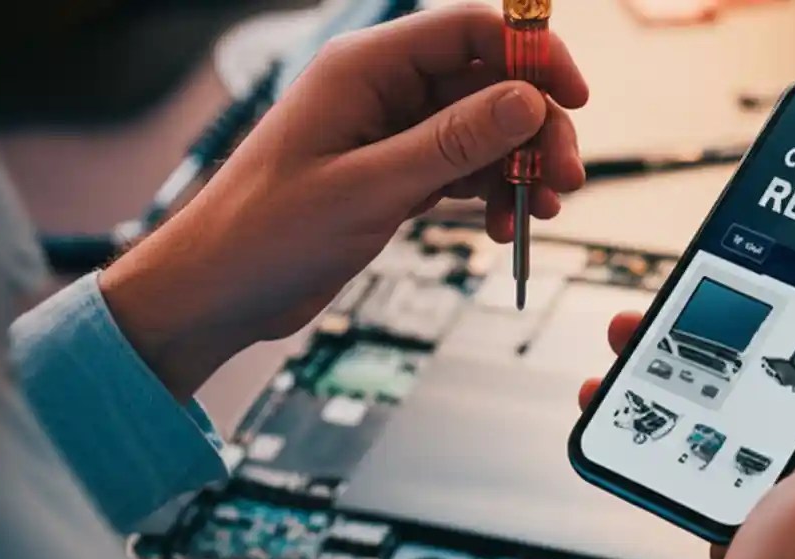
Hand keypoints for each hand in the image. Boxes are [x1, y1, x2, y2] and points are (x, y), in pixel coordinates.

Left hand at [101, 4, 587, 396]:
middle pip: (487, 85)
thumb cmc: (265, 232)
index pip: (468, 31)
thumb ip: (452, 142)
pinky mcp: (394, 176)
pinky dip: (491, 194)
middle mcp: (382, 92)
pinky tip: (506, 225)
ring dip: (519, 166)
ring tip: (541, 208)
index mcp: (364, 69)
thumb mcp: (369, 187)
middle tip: (564, 176)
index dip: (530, 54)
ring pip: (482, 131)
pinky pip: (462, 170)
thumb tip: (526, 100)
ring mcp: (390, 136)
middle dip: (534, 127)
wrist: (220, 291)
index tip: (573, 96)